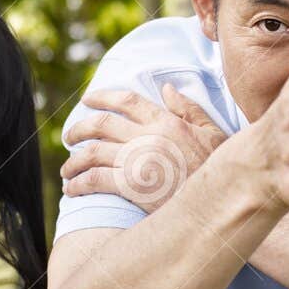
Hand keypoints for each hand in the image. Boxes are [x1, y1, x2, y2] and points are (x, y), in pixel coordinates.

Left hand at [61, 84, 228, 211]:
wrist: (220, 200)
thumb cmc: (220, 169)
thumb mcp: (212, 132)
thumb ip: (188, 109)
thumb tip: (167, 88)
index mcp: (165, 121)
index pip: (126, 100)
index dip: (102, 97)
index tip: (87, 100)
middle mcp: (147, 136)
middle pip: (101, 124)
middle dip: (79, 128)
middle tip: (70, 136)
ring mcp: (138, 161)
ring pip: (91, 152)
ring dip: (73, 160)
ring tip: (67, 168)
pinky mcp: (131, 186)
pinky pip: (94, 179)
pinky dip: (78, 183)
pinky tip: (72, 189)